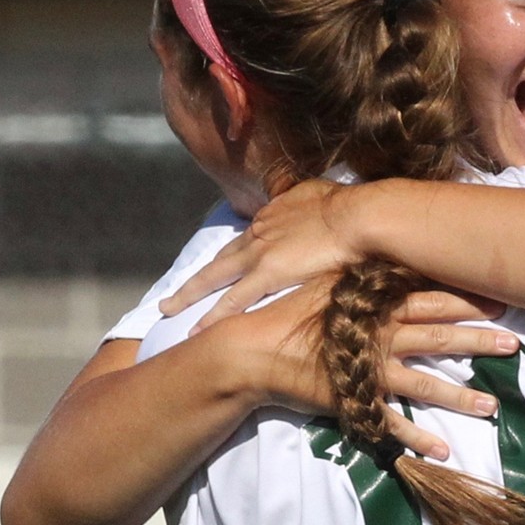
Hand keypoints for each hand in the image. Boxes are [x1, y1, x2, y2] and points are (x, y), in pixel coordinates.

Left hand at [165, 179, 373, 331]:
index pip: (245, 241)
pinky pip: (233, 299)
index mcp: (271, 218)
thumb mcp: (320, 196)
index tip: (222, 268)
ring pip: (214, 278)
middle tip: (174, 295)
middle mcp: (257, 235)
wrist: (354, 216)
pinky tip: (198, 328)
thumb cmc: (348, 206)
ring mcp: (258, 255)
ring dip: (190, 295)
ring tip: (170, 310)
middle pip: (219, 260)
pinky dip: (214, 314)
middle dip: (196, 278)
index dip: (231, 257)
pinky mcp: (267, 274)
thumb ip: (308, 206)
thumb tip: (313, 209)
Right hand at [215, 276, 516, 459]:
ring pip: (426, 386)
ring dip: (461, 398)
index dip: (468, 299)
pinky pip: (392, 424)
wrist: (251, 351)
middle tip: (515, 345)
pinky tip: (444, 451)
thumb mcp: (329, 282)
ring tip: (492, 407)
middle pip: (441, 338)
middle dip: (480, 342)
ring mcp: (372, 372)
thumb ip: (365, 276)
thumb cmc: (290, 311)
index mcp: (378, 306)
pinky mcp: (356, 401)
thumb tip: (396, 255)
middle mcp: (382, 338)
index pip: (432, 299)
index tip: (502, 300)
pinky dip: (418, 440)